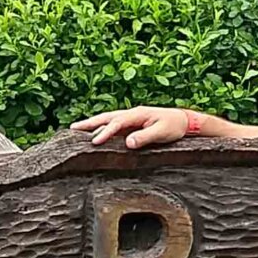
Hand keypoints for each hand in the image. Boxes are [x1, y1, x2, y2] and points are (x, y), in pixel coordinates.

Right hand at [71, 103, 191, 149]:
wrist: (185, 122)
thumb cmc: (174, 127)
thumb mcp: (162, 133)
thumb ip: (145, 137)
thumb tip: (127, 143)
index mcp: (137, 114)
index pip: (117, 123)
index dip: (105, 132)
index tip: (95, 142)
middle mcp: (132, 114)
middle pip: (107, 117)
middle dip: (89, 123)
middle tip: (72, 129)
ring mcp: (131, 119)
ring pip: (108, 120)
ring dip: (93, 124)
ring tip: (76, 130)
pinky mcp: (132, 125)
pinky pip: (114, 125)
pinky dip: (102, 128)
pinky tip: (95, 134)